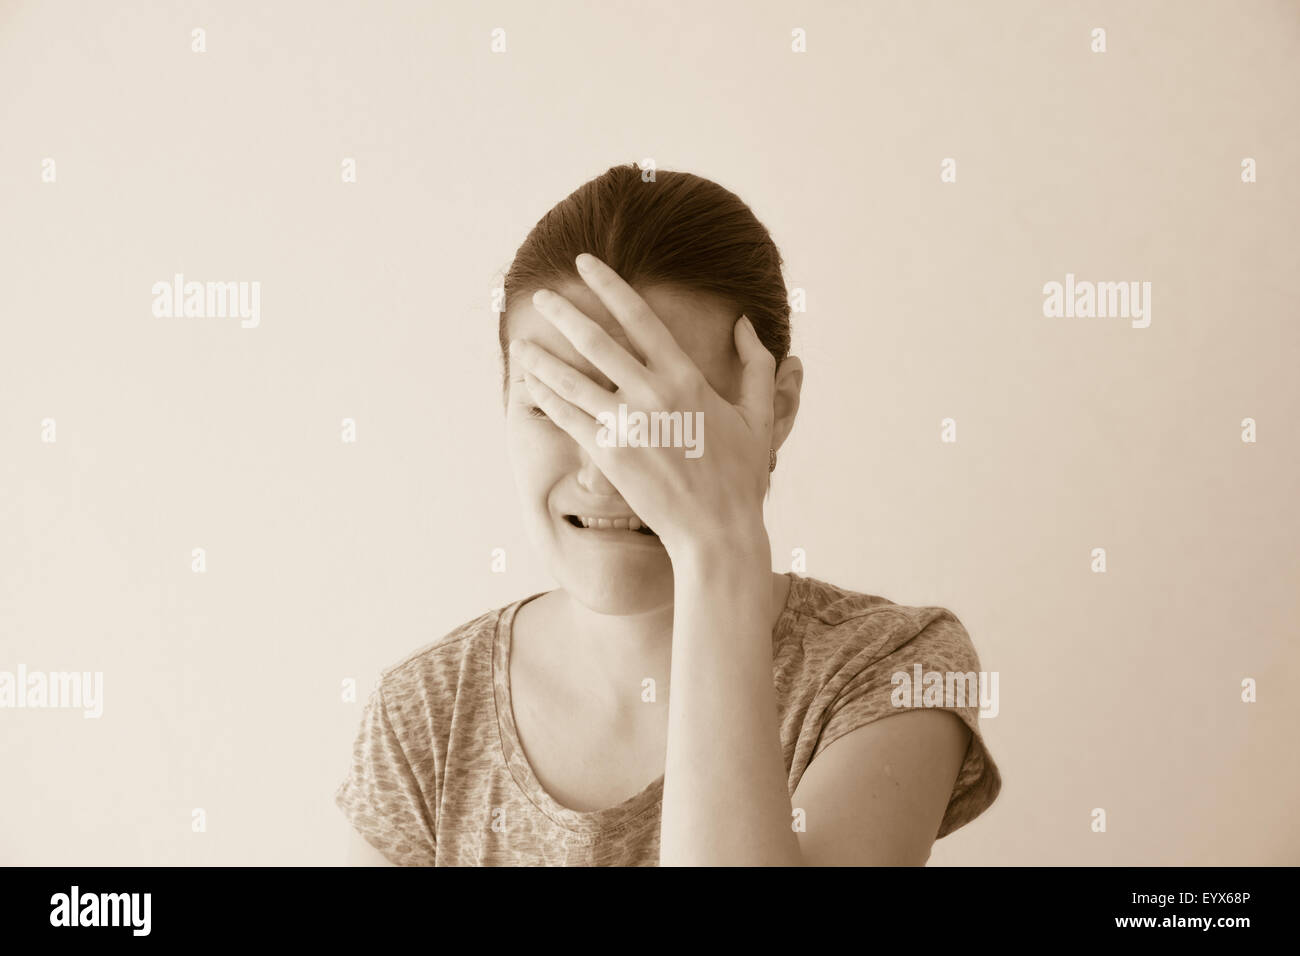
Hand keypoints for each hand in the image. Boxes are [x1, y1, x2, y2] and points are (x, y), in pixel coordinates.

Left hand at [510, 253, 774, 560]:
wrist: (716, 531)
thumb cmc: (740, 476)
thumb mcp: (759, 415)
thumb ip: (757, 364)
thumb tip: (745, 324)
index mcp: (686, 378)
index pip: (639, 317)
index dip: (609, 286)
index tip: (586, 264)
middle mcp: (652, 395)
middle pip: (596, 342)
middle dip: (564, 313)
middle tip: (542, 294)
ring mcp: (627, 426)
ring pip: (572, 380)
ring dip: (542, 359)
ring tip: (520, 342)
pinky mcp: (608, 456)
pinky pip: (568, 419)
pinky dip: (546, 398)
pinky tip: (530, 385)